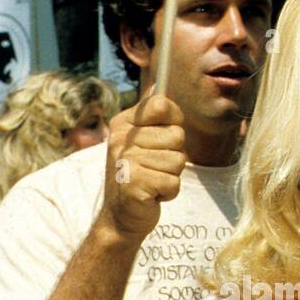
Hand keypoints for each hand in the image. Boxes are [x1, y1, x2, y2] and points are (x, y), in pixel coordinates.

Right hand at [99, 90, 186, 240]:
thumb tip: (157, 83)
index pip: (162, 104)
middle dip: (174, 155)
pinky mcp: (134, 184)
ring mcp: (126, 161)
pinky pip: (173, 182)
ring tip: (153, 181)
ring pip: (178, 160)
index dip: (174, 121)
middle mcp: (121, 139)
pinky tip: (153, 195)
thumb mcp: (139, 140)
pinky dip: (168, 192)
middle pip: (177, 135)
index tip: (163, 138)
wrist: (120, 216)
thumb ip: (149, 114)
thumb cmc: (137, 175)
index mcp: (123, 123)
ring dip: (171, 175)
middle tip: (154, 167)